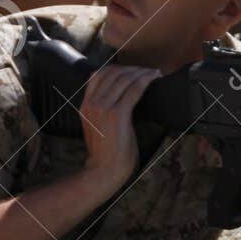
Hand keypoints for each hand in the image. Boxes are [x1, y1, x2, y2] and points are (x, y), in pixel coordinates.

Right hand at [80, 64, 159, 190]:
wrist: (104, 171)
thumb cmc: (106, 153)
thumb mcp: (97, 127)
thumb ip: (102, 110)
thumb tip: (120, 98)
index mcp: (85, 105)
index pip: (98, 74)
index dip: (117, 68)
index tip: (132, 71)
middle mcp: (92, 103)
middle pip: (112, 73)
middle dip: (132, 69)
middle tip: (147, 71)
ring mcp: (103, 108)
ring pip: (124, 78)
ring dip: (141, 72)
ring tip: (153, 73)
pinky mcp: (118, 115)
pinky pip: (134, 89)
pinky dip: (146, 80)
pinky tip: (154, 78)